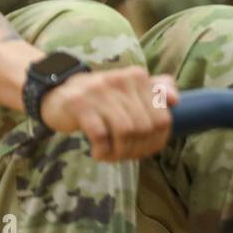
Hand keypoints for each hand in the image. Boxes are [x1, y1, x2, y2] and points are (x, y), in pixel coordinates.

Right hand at [40, 68, 177, 161]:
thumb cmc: (99, 97)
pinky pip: (101, 135)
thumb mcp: (127, 89)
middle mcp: (121, 80)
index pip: (162, 118)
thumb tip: (175, 100)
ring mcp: (100, 91)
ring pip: (126, 132)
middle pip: (145, 128)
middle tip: (123, 155)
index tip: (142, 150)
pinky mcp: (80, 104)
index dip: (156, 142)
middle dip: (137, 149)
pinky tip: (98, 153)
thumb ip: (154, 90)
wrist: (56, 92)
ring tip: (111, 155)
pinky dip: (103, 151)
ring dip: (120, 152)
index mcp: (137, 77)